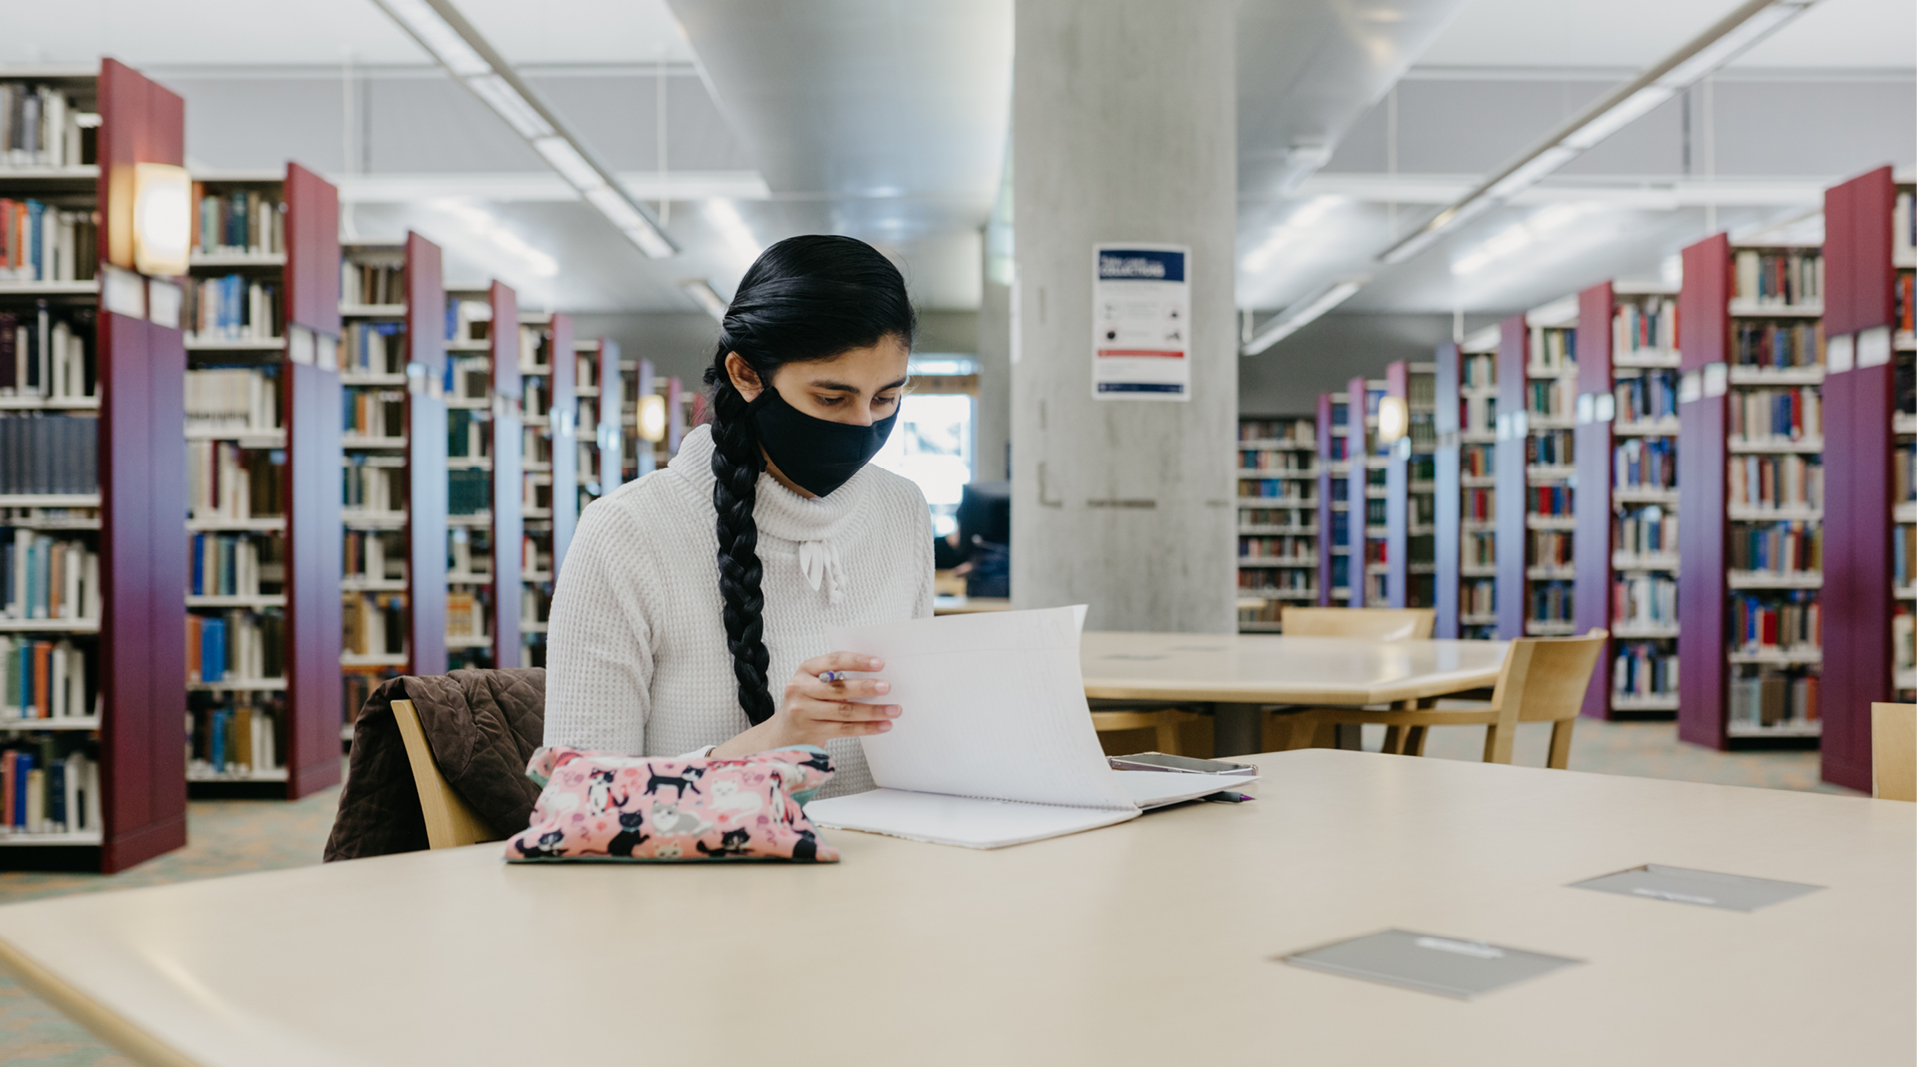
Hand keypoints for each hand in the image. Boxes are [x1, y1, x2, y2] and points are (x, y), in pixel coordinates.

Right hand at [711, 652, 900, 757]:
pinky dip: (867, 727)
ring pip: (844, 711)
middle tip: (887, 687)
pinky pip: (844, 729)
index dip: (858, 661)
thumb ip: (837, 678)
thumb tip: (877, 677)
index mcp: (805, 670)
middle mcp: (800, 689)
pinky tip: (882, 725)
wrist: (782, 734)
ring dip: (873, 711)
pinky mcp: (810, 732)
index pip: (834, 661)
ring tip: (893, 710)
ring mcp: (802, 712)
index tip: (879, 663)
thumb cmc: (807, 704)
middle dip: (866, 687)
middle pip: (838, 687)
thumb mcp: (814, 685)